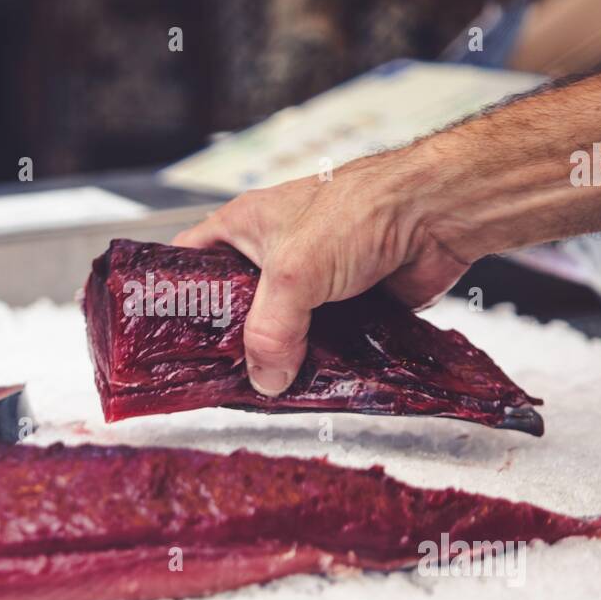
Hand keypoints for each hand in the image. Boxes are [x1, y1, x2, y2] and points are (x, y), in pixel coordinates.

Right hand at [173, 148, 473, 396]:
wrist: (437, 215)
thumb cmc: (364, 208)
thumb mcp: (295, 271)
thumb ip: (270, 331)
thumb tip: (265, 377)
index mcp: (244, 228)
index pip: (189, 265)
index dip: (173, 301)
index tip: (163, 341)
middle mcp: (274, 254)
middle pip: (235, 311)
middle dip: (232, 346)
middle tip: (220, 380)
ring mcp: (311, 283)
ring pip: (280, 333)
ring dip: (280, 360)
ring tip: (268, 391)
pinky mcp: (346, 307)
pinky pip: (321, 345)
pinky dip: (319, 365)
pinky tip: (315, 385)